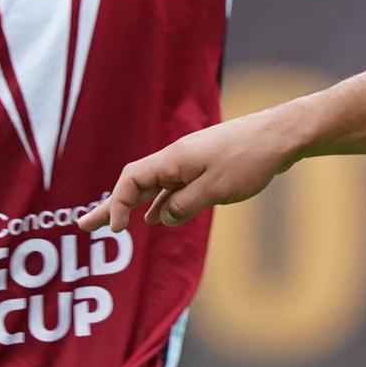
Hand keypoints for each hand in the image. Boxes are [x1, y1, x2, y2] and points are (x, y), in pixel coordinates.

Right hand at [88, 114, 303, 233]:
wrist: (282, 136)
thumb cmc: (249, 159)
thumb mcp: (215, 190)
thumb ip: (184, 206)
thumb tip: (164, 218)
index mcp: (173, 160)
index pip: (130, 181)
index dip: (115, 205)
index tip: (114, 230)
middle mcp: (177, 159)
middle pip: (135, 184)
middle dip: (110, 206)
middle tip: (83, 226)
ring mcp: (191, 163)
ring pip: (154, 187)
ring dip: (135, 207)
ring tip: (115, 226)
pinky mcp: (207, 168)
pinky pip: (174, 188)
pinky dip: (162, 203)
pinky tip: (158, 218)